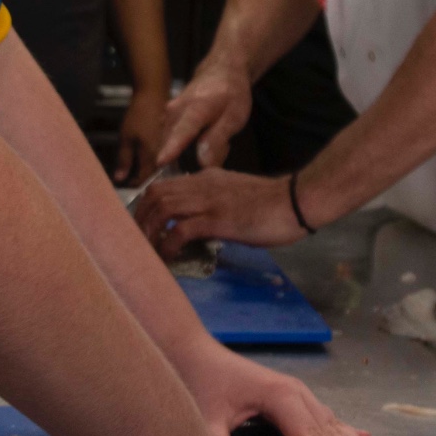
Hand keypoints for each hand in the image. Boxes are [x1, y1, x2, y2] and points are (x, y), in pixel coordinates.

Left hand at [113, 88, 166, 185]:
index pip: (143, 180)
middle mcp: (163, 156)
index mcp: (153, 157)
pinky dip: (149, 161)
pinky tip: (141, 158)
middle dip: (138, 179)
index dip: (132, 184)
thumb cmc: (138, 117)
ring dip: (144, 170)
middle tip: (125, 178)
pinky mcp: (168, 142)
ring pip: (155, 167)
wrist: (153, 96)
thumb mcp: (126, 138)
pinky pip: (159, 157)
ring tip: (131, 170)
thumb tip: (119, 180)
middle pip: (151, 175)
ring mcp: (167, 149)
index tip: (122, 185)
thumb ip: (124, 160)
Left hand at [132, 167, 306, 257]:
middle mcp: (202, 186)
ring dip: (149, 232)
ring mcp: (208, 201)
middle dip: (141, 219)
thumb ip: (216, 201)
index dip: (148, 206)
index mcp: (207, 179)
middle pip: (156, 195)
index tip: (144, 225)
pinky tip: (168, 257)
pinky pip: (180, 230)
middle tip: (139, 241)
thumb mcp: (236, 195)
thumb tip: (201, 220)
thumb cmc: (273, 203)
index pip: (164, 185)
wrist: (296, 201)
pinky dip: (168, 245)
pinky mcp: (217, 219)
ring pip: (162, 208)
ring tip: (148, 251)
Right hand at [156, 58, 253, 169]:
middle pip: (171, 142)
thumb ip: (217, 140)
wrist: (223, 70)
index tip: (160, 163)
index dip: (171, 149)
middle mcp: (175, 110)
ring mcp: (169, 112)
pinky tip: (204, 136)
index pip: (181, 133)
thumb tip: (203, 164)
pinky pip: (170, 135)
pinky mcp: (167, 115)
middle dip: (186, 159)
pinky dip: (183, 143)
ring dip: (186, 151)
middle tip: (218, 151)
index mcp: (195, 109)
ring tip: (216, 140)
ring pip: (170, 140)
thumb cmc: (232, 94)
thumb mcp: (234, 118)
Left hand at [172, 340, 390, 435]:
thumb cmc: (201, 384)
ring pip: (334, 425)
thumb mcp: (205, 417)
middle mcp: (295, 393)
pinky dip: (347, 432)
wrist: (196, 354)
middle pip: (331, 431)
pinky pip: (326, 418)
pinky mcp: (293, 395)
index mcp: (280, 397)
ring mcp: (297, 393)